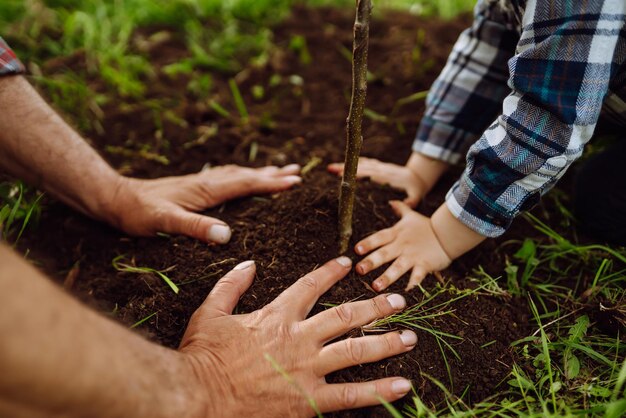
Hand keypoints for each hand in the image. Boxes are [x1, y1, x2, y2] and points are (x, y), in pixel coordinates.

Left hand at [105, 164, 300, 242]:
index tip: (295, 181)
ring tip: (278, 170)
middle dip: (273, 174)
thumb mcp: (166, 222)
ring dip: (259, 172)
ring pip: (237, 174)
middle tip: (298, 171)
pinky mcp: (193, 188)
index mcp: (207, 190)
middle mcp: (207, 182)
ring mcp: (200, 183)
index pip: (246, 184)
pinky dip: (242, 176)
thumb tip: (227, 235)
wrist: (115, 199)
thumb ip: (196, 227)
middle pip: (247, 175)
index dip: (271, 183)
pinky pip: (226, 178)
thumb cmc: (138, 213)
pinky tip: (240, 178)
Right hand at [179, 257, 416, 416]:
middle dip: (375, 306)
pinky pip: (351, 395)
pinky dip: (378, 390)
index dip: (331, 273)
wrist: (197, 395)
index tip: (348, 263)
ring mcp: (307, 369)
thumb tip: (249, 264)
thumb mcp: (210, 312)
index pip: (310, 286)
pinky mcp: (309, 400)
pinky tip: (401, 385)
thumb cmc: (202, 355)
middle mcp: (299, 338)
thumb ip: (231, 285)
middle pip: (345, 316)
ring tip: (410, 338)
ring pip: (356, 351)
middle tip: (398, 301)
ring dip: (386, 342)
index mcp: (277, 315)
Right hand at [328, 157, 425, 206]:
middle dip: (346, 168)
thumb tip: (398, 205)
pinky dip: (352, 163)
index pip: (369, 174)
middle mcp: (381, 169)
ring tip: (330, 168)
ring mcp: (379, 166)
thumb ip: (409, 202)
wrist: (418, 177)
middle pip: (361, 167)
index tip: (344, 175)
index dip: (356, 174)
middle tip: (330, 170)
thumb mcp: (415, 198)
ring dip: (345, 164)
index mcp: (387, 177)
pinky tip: (341, 165)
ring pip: (360, 163)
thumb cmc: (415, 190)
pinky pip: (364, 162)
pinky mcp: (378, 166)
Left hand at [355, 201, 451, 290]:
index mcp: (397, 234)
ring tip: (375, 287)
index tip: (356, 250)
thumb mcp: (411, 216)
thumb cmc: (426, 226)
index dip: (368, 243)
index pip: (379, 238)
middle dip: (371, 262)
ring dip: (387, 277)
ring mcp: (413, 256)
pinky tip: (403, 293)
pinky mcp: (425, 265)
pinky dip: (412, 284)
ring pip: (398, 267)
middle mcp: (402, 245)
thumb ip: (400, 209)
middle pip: (385, 253)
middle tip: (359, 270)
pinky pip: (417, 276)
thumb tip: (391, 200)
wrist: (448, 233)